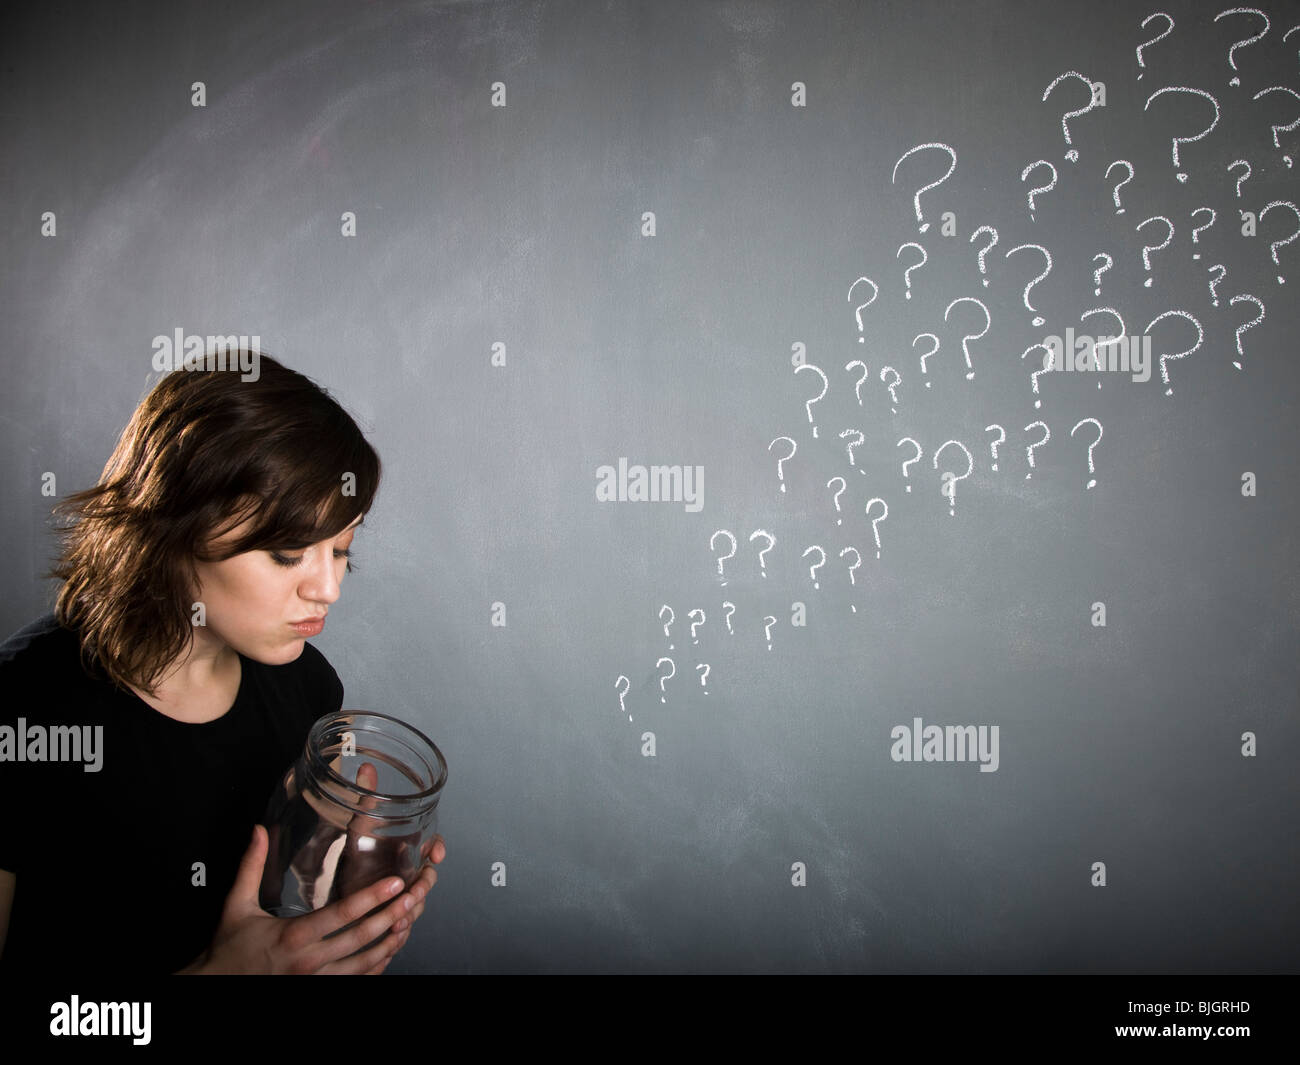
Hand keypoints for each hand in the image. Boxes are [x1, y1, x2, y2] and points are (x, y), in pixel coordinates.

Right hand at [179, 823, 431, 974]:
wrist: (216, 988)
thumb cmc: (228, 950)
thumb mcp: (236, 906)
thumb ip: (251, 867)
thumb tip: (258, 831)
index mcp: (292, 936)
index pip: (340, 915)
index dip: (370, 898)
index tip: (394, 883)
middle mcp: (308, 961)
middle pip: (360, 939)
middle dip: (390, 916)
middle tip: (413, 897)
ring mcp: (316, 981)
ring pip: (364, 964)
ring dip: (390, 942)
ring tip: (409, 921)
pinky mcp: (318, 991)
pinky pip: (356, 981)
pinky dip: (377, 966)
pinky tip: (389, 950)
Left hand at [335, 762, 444, 963]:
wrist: (345, 888)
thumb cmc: (358, 856)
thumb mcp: (360, 827)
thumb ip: (366, 798)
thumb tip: (366, 767)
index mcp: (408, 850)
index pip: (433, 846)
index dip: (438, 848)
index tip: (436, 852)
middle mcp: (410, 873)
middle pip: (427, 878)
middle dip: (424, 884)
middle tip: (414, 886)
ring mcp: (403, 895)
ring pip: (417, 903)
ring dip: (412, 908)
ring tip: (400, 913)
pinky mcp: (394, 915)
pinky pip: (405, 923)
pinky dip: (402, 928)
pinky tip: (396, 929)